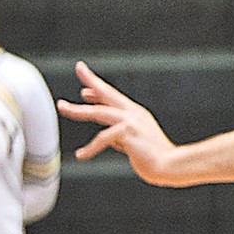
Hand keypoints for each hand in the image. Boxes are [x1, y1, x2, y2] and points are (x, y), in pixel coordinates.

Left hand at [55, 61, 181, 184]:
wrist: (170, 166)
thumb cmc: (153, 158)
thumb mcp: (133, 142)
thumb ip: (119, 136)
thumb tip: (105, 137)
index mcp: (134, 113)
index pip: (113, 96)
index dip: (98, 87)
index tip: (85, 84)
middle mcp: (132, 113)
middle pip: (107, 93)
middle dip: (91, 80)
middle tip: (78, 68)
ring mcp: (131, 121)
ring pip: (99, 112)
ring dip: (78, 109)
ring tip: (62, 107)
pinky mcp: (128, 134)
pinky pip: (103, 138)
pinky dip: (90, 148)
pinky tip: (81, 155)